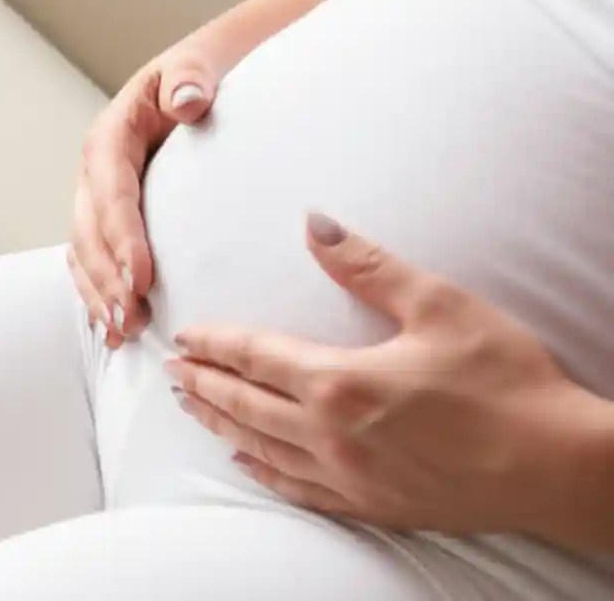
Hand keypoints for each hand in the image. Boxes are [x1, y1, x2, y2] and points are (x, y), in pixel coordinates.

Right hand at [69, 46, 218, 347]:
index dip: (122, 236)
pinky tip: (115, 329)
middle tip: (132, 318)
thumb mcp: (203, 63)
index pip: (112, 190)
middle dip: (106, 278)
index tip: (141, 276)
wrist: (211, 74)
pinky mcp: (113, 218)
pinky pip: (95, 259)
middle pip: (90, 230)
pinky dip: (100, 294)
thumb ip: (192, 77)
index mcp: (114, 133)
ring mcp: (100, 196)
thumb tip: (187, 100)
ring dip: (98, 294)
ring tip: (122, 333)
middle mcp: (98, 169)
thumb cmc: (211, 69)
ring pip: (85, 251)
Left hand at [164, 213, 611, 541]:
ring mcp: (347, 476)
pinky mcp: (370, 504)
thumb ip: (368, 267)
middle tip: (170, 370)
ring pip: (261, 446)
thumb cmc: (507, 382)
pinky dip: (262, 470)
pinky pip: (298, 488)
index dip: (215, 344)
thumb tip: (313, 224)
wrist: (558, 466)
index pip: (255, 357)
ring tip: (192, 406)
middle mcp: (330, 434)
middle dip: (204, 382)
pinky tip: (245, 460)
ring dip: (220, 422)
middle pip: (245, 403)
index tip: (184, 335)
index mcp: (339, 382)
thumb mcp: (440, 306)